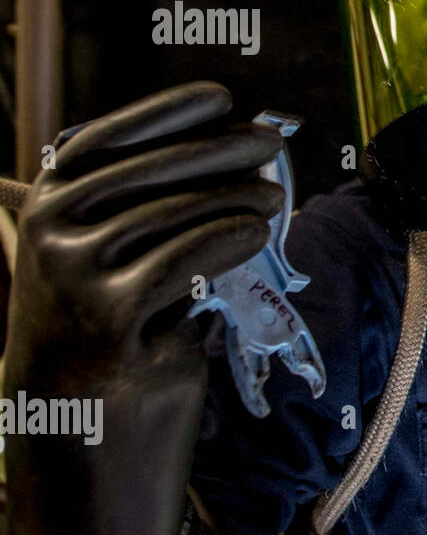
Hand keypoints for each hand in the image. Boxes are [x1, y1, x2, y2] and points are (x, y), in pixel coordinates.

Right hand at [4, 81, 284, 534]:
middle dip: (219, 150)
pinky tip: (257, 233)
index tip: (218, 98)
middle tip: (269, 143)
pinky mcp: (110, 319)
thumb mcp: (109, 265)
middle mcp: (49, 233)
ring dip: (237, 198)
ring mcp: (73, 275)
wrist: (75, 436)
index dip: (163, 112)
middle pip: (150, 169)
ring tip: (273, 198)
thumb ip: (143, 211)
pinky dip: (230, 238)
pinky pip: (188, 260)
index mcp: (44, 208)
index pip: (106, 140)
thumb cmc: (107, 339)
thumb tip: (224, 153)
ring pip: (176, 214)